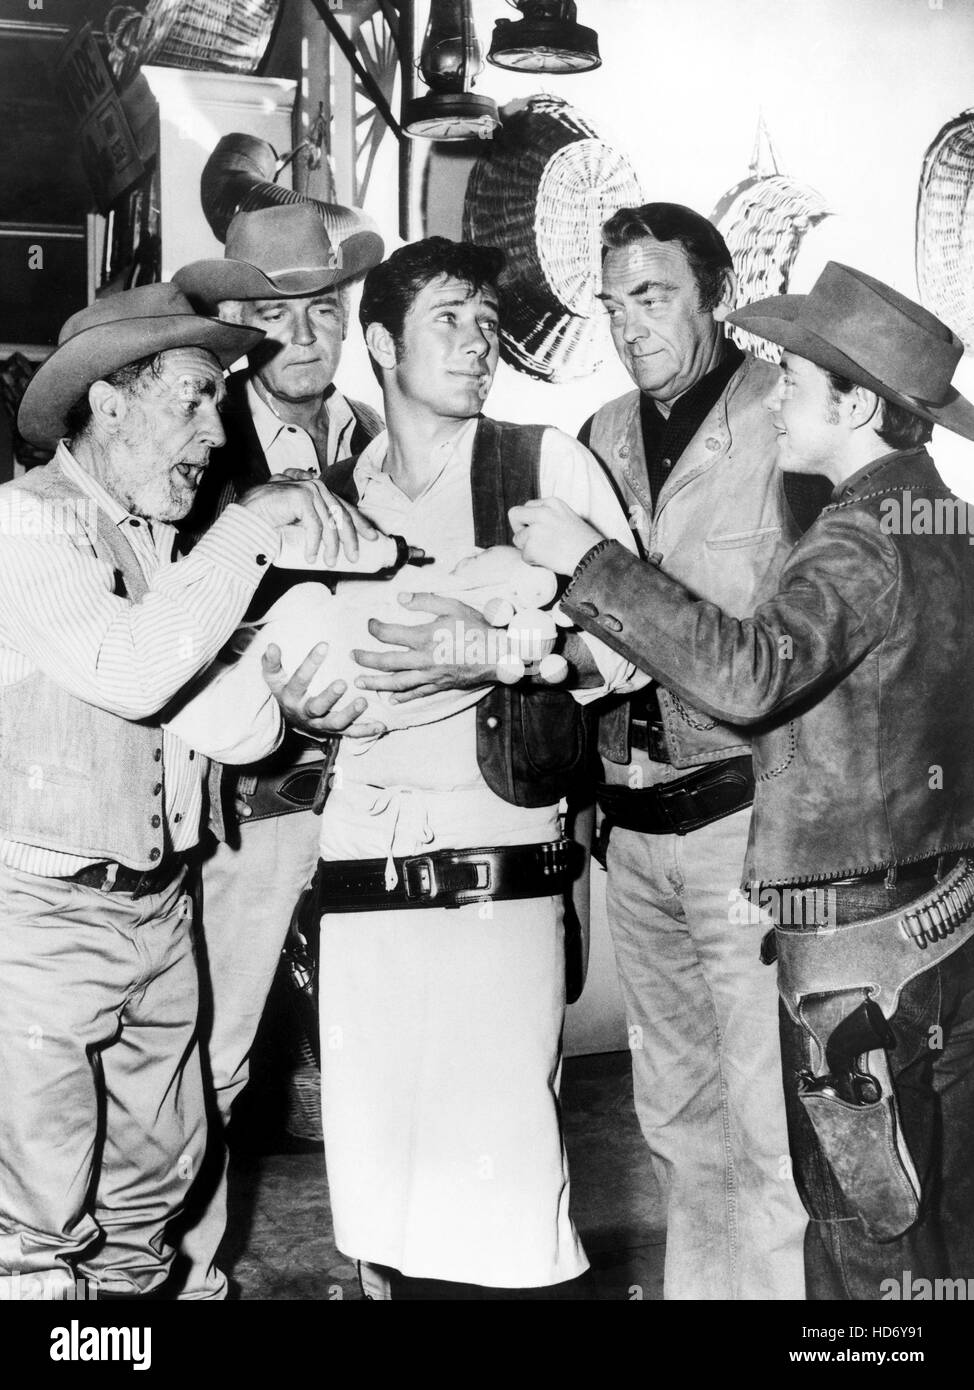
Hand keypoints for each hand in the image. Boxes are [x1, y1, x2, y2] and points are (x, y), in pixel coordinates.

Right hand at [239, 477, 377, 565]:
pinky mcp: (299, 496)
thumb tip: (334, 544)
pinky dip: (314, 543)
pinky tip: (311, 556)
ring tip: (329, 562)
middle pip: (342, 514)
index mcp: (318, 490)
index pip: (345, 506)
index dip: (361, 522)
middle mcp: (316, 485)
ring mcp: (308, 488)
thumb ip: (313, 522)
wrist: (246, 518)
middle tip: (354, 557)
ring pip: (330, 521)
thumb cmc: (270, 521)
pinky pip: (314, 524)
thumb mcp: (298, 521)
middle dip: (351, 538)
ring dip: (332, 545)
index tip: (372, 538)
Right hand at [261, 641, 386, 738]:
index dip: (309, 663)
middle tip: (342, 683)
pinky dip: (366, 731)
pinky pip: (351, 734)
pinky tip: (380, 725)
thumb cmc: (287, 692)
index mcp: (291, 697)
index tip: (324, 645)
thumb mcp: (275, 679)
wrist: (291, 720)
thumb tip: (271, 646)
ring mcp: (321, 724)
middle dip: (329, 697)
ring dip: (350, 714)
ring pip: (335, 723)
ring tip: (363, 702)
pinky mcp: (335, 732)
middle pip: (316, 707)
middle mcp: (305, 713)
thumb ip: (272, 663)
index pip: (299, 680)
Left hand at [351, 593, 497, 703]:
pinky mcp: (440, 685)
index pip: (389, 634)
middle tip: (352, 657)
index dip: (375, 628)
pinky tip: (391, 699)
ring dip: (375, 683)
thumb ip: (425, 600)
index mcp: (424, 637)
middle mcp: (423, 659)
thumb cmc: (478, 628)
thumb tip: (400, 598)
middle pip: (386, 662)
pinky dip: (402, 697)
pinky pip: (416, 693)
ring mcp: (431, 676)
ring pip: (396, 682)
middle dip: (366, 659)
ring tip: (359, 682)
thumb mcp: (453, 606)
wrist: (499, 654)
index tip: (370, 624)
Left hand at [508, 498, 602, 575]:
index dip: (530, 520)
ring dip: (529, 548)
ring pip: (518, 539)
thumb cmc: (583, 542)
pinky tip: (549, 560)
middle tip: (529, 540)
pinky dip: (533, 561)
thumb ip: (548, 516)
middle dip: (519, 528)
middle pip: (514, 515)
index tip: (538, 529)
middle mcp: (542, 512)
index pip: (528, 506)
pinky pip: (524, 556)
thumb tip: (528, 525)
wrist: (593, 558)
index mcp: (552, 502)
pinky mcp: (531, 547)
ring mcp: (535, 530)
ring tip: (547, 553)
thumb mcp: (567, 517)